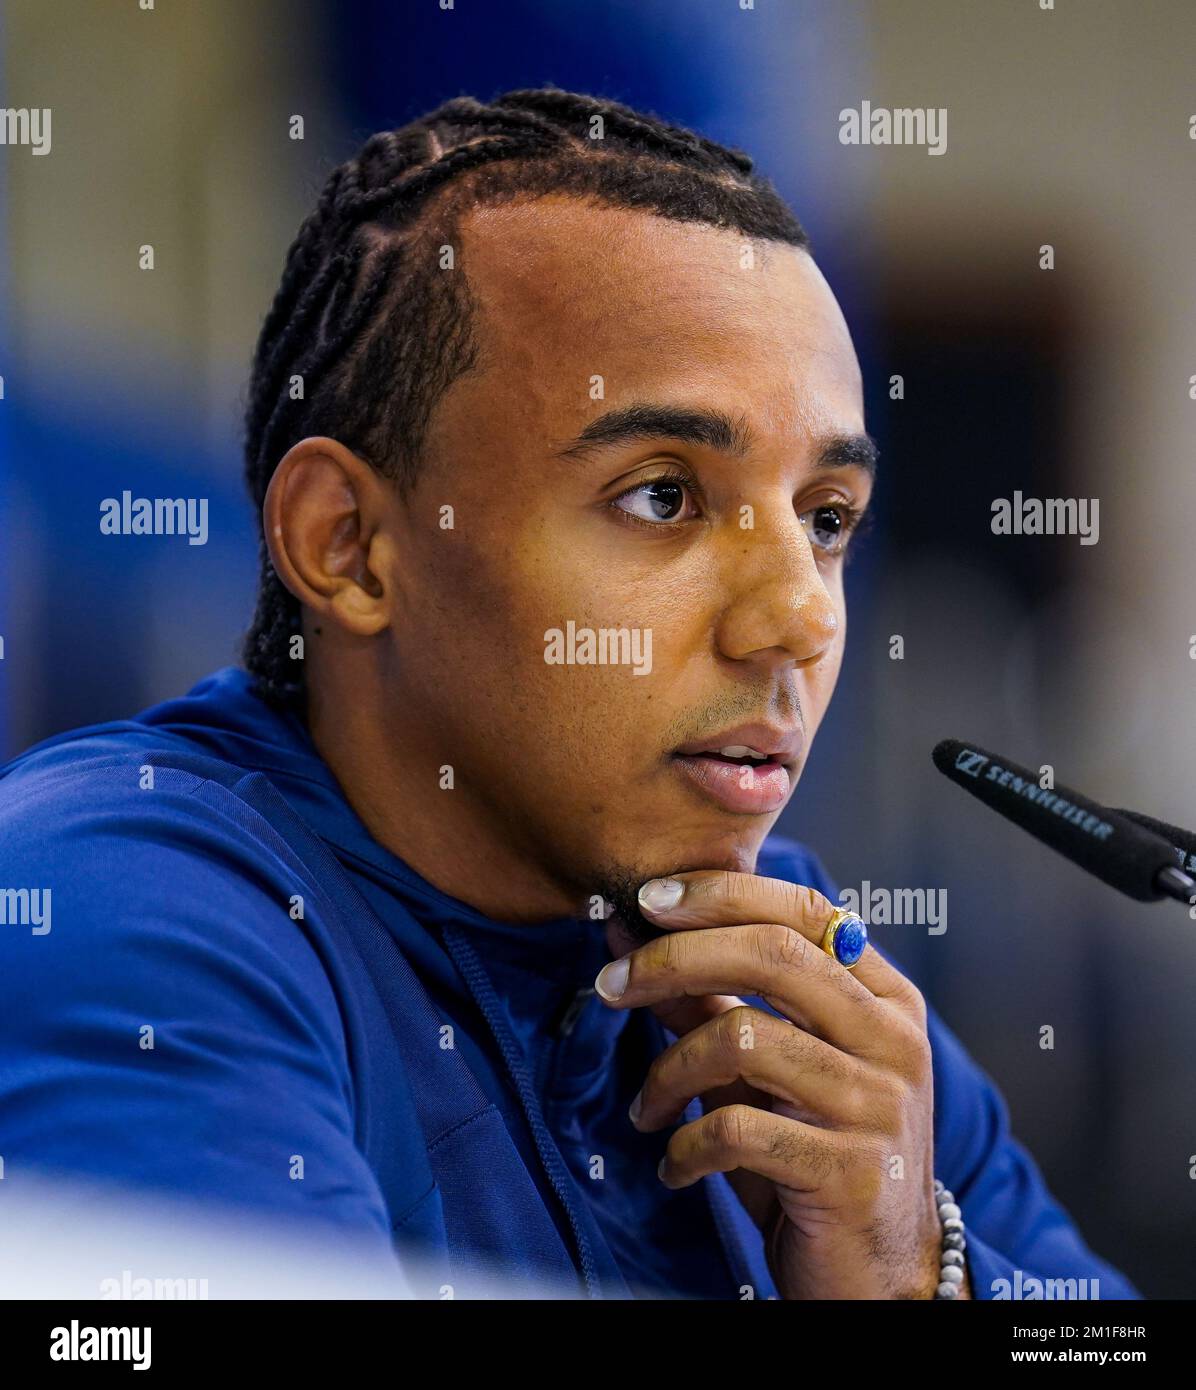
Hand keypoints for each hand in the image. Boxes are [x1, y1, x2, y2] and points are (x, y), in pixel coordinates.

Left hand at [597, 870, 968, 1299]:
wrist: (882, 1274)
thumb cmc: (815, 1152)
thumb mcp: (764, 1071)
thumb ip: (707, 999)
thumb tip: (628, 933)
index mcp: (884, 997)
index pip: (804, 910)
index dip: (722, 893)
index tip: (649, 898)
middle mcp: (892, 1038)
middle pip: (772, 955)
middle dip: (675, 958)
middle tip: (612, 983)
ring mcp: (877, 1103)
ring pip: (743, 1038)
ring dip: (669, 1071)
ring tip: (647, 1106)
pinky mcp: (850, 1170)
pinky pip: (737, 1128)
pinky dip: (686, 1147)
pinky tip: (675, 1166)